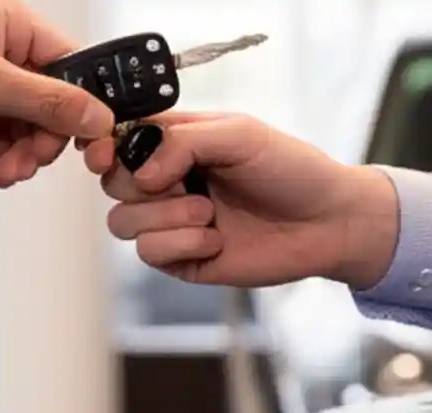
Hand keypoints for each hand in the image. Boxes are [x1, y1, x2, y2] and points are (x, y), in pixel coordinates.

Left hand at [0, 0, 114, 187]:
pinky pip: (7, 141)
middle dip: (46, 138)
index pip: (72, 64)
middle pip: (55, 104)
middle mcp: (4, 53)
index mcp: (13, 24)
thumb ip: (48, 102)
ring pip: (31, 128)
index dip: (84, 103)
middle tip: (33, 158)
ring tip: (8, 170)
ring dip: (26, 155)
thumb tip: (96, 116)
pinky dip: (7, 159)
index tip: (89, 137)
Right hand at [84, 113, 398, 288]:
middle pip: (111, 183)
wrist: (326, 223)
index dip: (104, 147)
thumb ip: (182, 141)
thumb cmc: (291, 170)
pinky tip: (216, 240)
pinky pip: (149, 253)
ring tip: (208, 214)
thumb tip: (140, 173)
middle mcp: (167, 181)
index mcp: (175, 142)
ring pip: (122, 222)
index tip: (106, 154)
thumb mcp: (239, 135)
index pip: (117, 139)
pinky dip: (181, 244)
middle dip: (141, 185)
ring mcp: (171, 221)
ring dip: (164, 217)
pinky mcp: (181, 259)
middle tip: (184, 183)